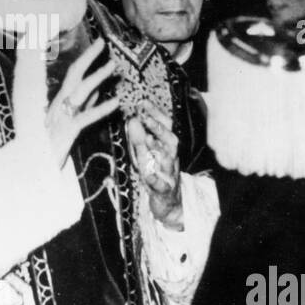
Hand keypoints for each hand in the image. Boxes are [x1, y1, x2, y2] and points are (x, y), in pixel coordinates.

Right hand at [43, 37, 119, 166]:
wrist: (35, 166)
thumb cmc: (53, 145)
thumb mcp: (71, 120)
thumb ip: (85, 105)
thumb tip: (98, 89)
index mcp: (60, 101)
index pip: (73, 74)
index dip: (87, 58)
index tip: (100, 44)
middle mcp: (59, 105)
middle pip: (73, 75)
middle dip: (88, 57)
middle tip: (103, 42)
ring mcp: (61, 116)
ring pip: (79, 91)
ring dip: (97, 77)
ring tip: (113, 66)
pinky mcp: (66, 131)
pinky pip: (86, 117)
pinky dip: (101, 108)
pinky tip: (115, 102)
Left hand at [127, 102, 182, 229]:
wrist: (169, 203)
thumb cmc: (155, 174)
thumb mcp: (145, 155)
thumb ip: (138, 138)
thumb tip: (132, 119)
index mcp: (167, 147)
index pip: (166, 126)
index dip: (156, 113)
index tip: (143, 102)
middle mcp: (171, 158)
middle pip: (171, 140)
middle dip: (158, 127)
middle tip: (144, 117)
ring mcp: (169, 174)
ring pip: (168, 161)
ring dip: (158, 149)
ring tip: (147, 139)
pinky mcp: (165, 190)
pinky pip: (161, 185)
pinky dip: (155, 179)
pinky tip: (147, 174)